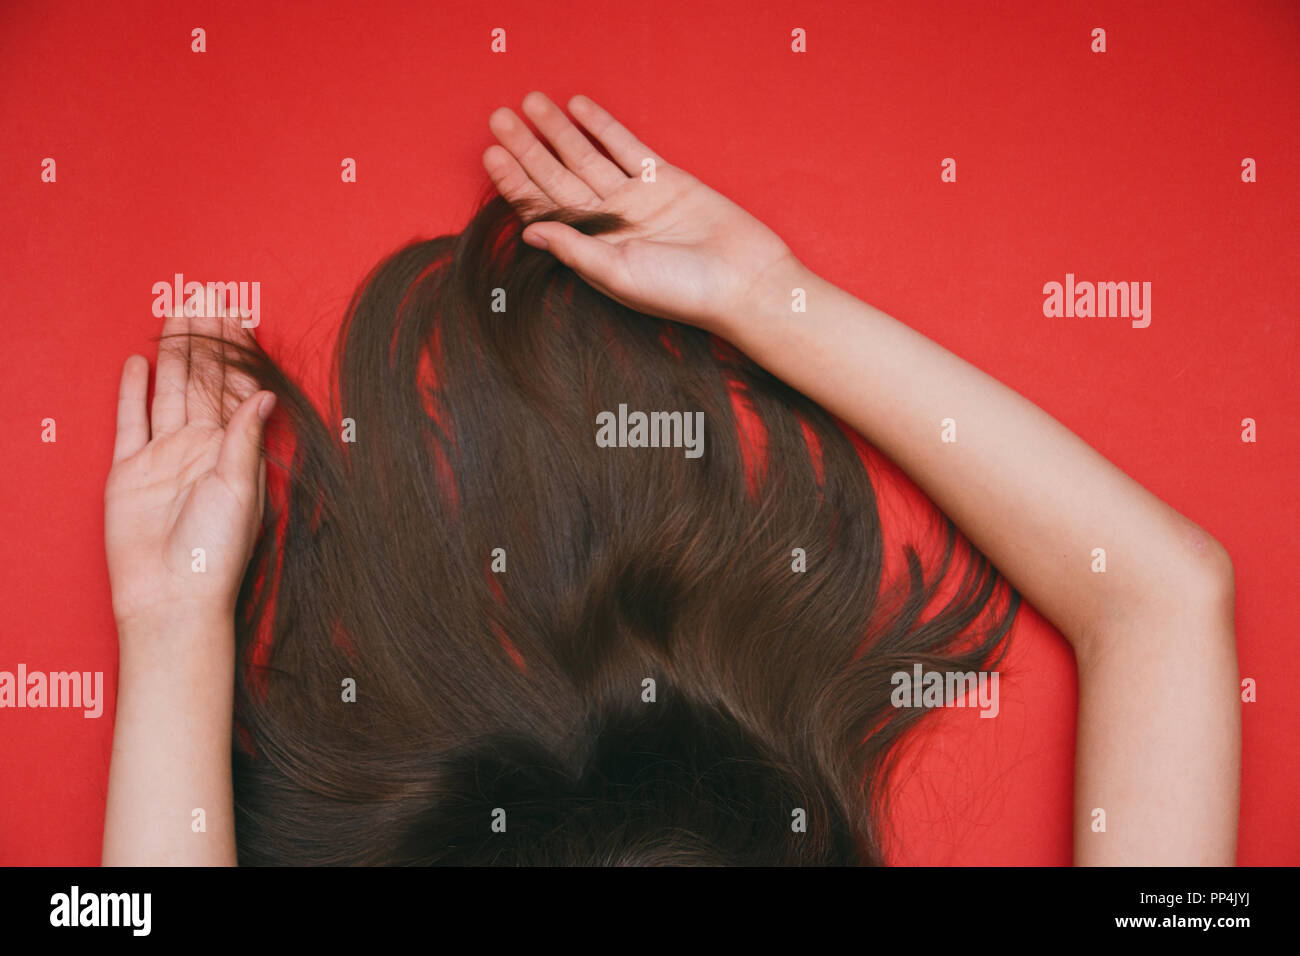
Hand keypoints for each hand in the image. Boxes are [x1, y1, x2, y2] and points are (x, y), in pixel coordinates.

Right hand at [104, 299, 274, 630]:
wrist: (171, 594)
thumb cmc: (216, 551)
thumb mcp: (240, 487)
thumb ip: (245, 437)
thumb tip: (265, 392)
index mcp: (234, 451)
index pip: (236, 390)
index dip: (236, 353)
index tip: (237, 315)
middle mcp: (201, 448)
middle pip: (202, 381)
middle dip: (203, 340)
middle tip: (203, 296)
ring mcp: (164, 457)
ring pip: (168, 391)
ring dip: (172, 354)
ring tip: (174, 314)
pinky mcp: (129, 471)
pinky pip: (130, 422)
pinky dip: (132, 393)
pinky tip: (137, 364)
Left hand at [483, 91, 807, 334]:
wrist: (744, 281)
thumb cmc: (683, 292)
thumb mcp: (619, 274)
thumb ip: (574, 250)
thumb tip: (528, 233)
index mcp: (592, 251)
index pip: (545, 211)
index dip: (517, 183)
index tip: (492, 154)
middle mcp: (609, 224)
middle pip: (558, 179)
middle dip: (529, 149)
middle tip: (500, 118)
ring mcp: (636, 200)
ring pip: (587, 158)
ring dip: (559, 132)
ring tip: (532, 104)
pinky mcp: (664, 180)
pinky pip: (625, 148)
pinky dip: (602, 128)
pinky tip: (578, 109)